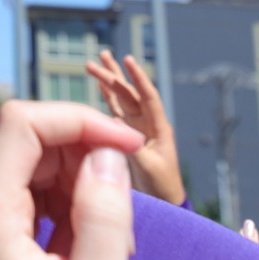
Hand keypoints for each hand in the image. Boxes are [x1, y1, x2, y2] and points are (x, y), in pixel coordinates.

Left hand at [0, 100, 141, 259]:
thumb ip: (106, 218)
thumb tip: (106, 152)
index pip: (22, 121)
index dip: (81, 121)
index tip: (131, 147)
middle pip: (31, 139)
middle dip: (87, 162)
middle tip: (126, 222)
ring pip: (37, 165)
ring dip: (84, 190)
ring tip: (113, 249)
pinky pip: (35, 193)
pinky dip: (73, 209)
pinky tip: (95, 253)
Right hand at [83, 49, 185, 205]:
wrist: (162, 203)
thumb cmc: (161, 187)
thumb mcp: (148, 168)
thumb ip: (132, 147)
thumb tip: (113, 127)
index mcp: (158, 128)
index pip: (148, 97)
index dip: (139, 78)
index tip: (129, 59)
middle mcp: (146, 124)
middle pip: (129, 93)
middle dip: (115, 74)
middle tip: (100, 56)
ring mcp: (135, 128)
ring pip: (119, 99)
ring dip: (109, 81)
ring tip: (96, 61)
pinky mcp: (124, 136)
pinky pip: (112, 111)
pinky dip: (104, 97)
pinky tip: (97, 85)